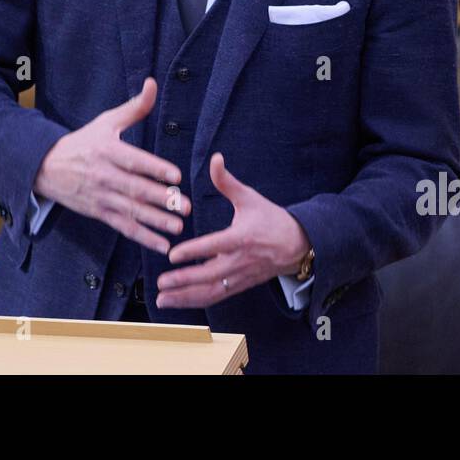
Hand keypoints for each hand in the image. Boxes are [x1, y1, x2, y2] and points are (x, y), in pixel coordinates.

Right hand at [33, 78, 189, 253]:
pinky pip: (123, 227)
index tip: (175, 176)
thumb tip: (152, 84)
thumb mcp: (106, 122)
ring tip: (178, 228)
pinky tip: (162, 245)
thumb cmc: (83, 141)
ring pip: (131, 211)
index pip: (134, 161)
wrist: (46, 167)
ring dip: (155, 222)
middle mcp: (104, 175)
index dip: (155, 168)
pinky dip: (142, 237)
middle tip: (184, 207)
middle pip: (135, 189)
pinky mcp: (99, 213)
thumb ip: (134, 108)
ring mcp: (101, 196)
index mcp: (108, 150)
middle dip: (161, 199)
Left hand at [157, 152, 310, 308]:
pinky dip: (196, 301)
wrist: (299, 244)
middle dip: (183, 280)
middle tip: (160, 282)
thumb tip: (215, 158)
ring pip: (211, 291)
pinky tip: (178, 301)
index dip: (193, 252)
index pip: (214, 246)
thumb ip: (227, 181)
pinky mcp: (241, 285)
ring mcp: (240, 276)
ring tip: (162, 299)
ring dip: (185, 297)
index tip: (172, 255)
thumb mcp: (250, 197)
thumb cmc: (271, 218)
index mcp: (241, 237)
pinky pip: (216, 296)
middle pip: (209, 275)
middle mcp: (240, 260)